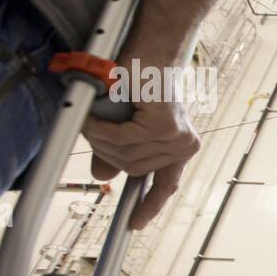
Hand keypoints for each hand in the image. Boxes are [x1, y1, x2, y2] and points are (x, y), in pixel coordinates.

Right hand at [83, 54, 199, 229]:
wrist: (149, 50)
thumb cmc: (136, 82)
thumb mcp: (124, 123)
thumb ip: (119, 151)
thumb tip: (105, 177)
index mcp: (179, 149)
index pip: (166, 185)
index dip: (149, 207)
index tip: (134, 225)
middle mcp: (185, 146)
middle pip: (132, 170)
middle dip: (105, 154)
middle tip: (92, 131)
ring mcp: (178, 138)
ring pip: (125, 156)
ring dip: (99, 140)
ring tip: (92, 121)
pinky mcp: (166, 126)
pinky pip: (123, 140)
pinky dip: (101, 130)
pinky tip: (93, 120)